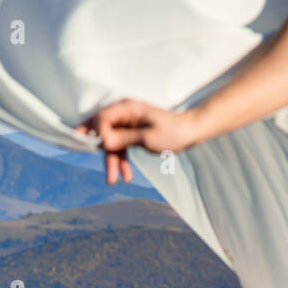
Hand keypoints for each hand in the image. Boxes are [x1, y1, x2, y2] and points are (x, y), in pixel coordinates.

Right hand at [75, 100, 201, 184]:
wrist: (190, 132)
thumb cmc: (173, 132)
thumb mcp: (147, 137)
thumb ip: (123, 138)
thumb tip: (102, 141)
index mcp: (127, 107)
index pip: (101, 117)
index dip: (98, 133)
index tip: (104, 149)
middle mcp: (123, 113)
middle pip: (102, 131)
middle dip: (102, 152)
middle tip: (101, 169)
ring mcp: (126, 123)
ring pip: (110, 142)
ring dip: (112, 161)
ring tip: (114, 180)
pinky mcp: (130, 133)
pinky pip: (120, 146)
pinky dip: (121, 160)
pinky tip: (126, 175)